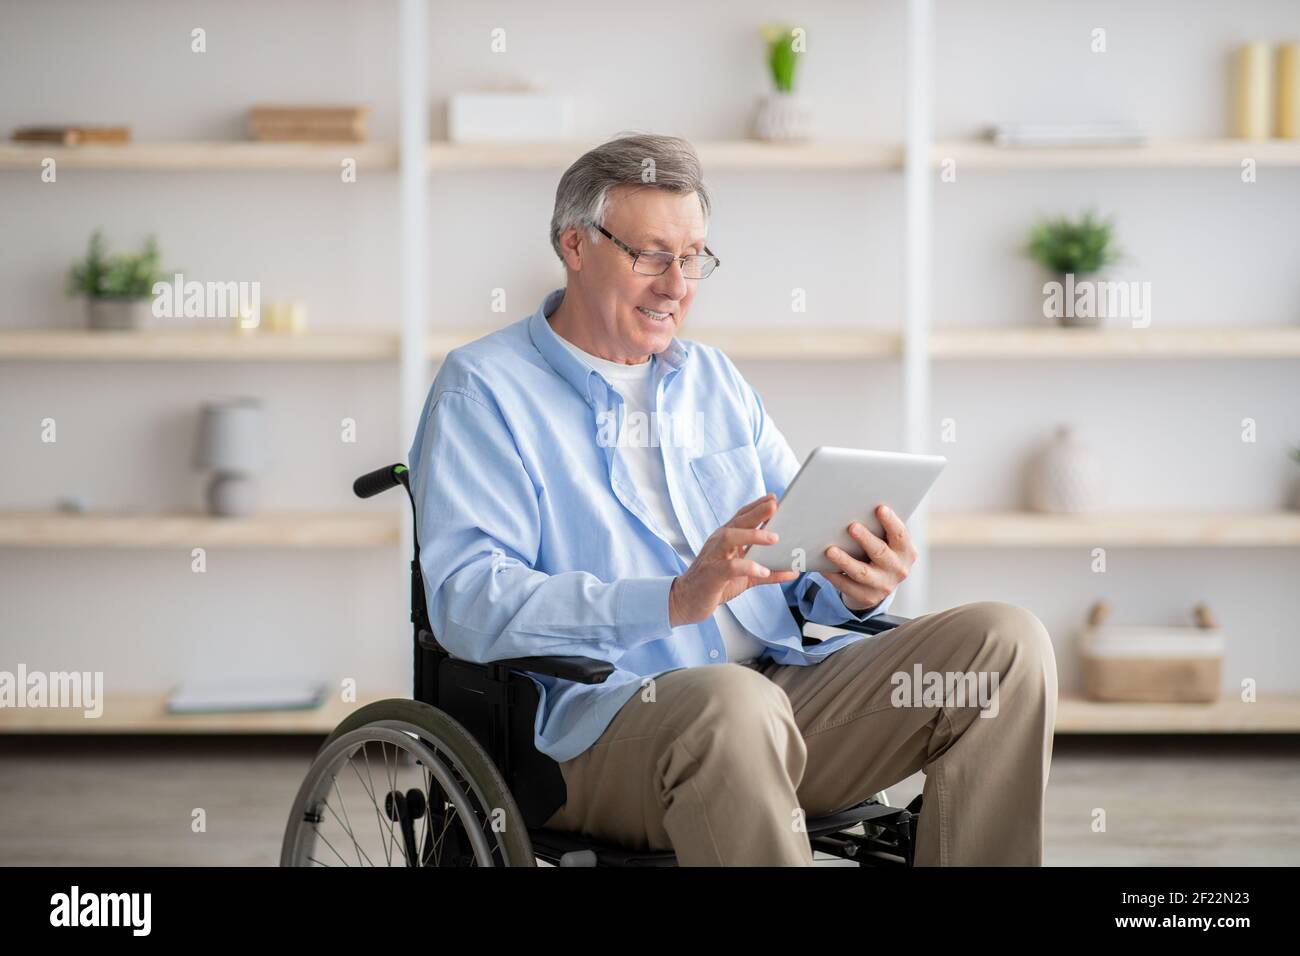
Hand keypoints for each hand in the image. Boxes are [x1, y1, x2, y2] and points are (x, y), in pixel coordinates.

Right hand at [668, 493, 799, 626]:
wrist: (686, 601)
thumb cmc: (714, 585)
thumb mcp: (744, 577)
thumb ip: (768, 572)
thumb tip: (793, 571)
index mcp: (725, 540)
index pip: (741, 517)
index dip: (757, 506)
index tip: (774, 497)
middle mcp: (718, 544)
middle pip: (738, 522)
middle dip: (757, 512)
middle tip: (775, 504)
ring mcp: (714, 557)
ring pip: (731, 537)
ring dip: (753, 536)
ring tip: (774, 538)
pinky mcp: (712, 574)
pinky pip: (730, 567)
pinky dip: (748, 567)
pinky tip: (763, 571)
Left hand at [822, 504, 916, 611]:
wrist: (880, 585)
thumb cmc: (881, 553)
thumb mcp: (888, 543)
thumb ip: (881, 529)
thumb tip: (858, 506)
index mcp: (906, 552)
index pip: (900, 535)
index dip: (890, 522)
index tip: (879, 508)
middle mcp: (898, 569)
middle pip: (880, 553)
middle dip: (866, 539)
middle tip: (851, 526)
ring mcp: (883, 586)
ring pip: (861, 572)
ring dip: (845, 560)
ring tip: (830, 550)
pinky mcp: (867, 597)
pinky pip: (847, 586)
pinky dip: (834, 576)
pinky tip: (823, 567)